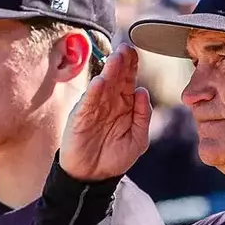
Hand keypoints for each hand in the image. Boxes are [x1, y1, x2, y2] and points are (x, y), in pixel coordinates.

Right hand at [59, 44, 149, 180]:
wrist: (93, 176)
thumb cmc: (115, 157)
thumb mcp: (138, 139)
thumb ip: (143, 116)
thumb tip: (143, 91)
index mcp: (125, 105)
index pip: (129, 80)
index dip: (132, 66)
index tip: (136, 52)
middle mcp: (109, 102)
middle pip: (116, 78)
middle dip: (121, 63)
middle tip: (126, 48)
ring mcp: (94, 108)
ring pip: (103, 86)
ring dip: (109, 72)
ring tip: (116, 58)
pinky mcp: (81, 118)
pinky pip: (88, 103)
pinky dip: (94, 92)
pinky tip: (100, 81)